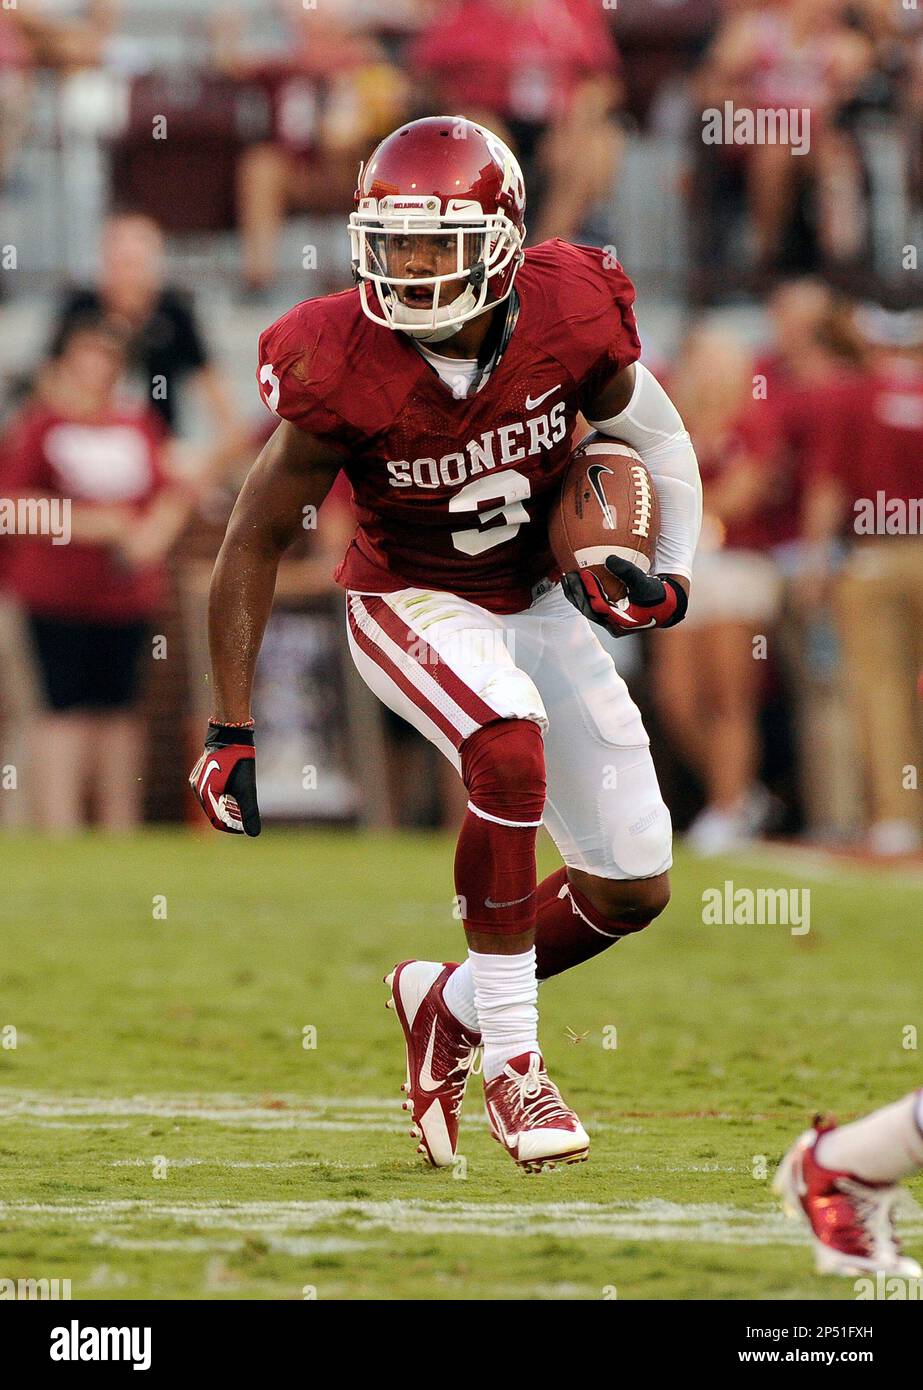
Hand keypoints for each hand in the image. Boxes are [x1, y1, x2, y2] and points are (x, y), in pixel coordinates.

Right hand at [189, 722, 260, 835]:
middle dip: (229, 819)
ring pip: (211, 803)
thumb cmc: (239, 760)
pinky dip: (221, 799)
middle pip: (213, 813)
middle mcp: (197, 788)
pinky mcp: (200, 775)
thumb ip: (249, 812)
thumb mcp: (247, 788)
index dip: (232, 827)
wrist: (230, 734)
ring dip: (225, 809)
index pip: (217, 820)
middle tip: (245, 821)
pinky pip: (209, 793)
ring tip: (240, 811)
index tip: (246, 828)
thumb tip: (254, 834)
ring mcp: (197, 781)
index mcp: (206, 793)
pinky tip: (233, 798)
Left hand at [561, 557, 687, 635]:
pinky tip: (578, 577)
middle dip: (576, 593)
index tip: (581, 574)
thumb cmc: (658, 597)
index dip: (588, 590)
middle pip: (588, 609)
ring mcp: (609, 621)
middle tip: (568, 575)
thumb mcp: (645, 584)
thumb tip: (609, 558)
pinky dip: (585, 591)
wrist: (668, 607)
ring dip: (576, 592)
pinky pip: (592, 602)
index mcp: (621, 622)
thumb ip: (628, 572)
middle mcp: (612, 624)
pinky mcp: (609, 614)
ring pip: (587, 607)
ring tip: (567, 576)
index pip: (598, 606)